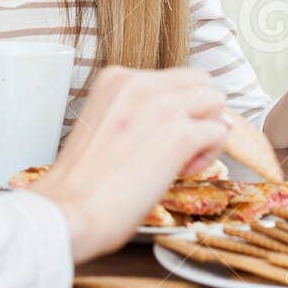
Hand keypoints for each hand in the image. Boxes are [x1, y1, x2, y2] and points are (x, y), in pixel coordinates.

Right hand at [31, 67, 228, 261]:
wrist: (68, 209)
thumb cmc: (82, 181)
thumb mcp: (103, 123)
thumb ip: (137, 112)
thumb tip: (183, 117)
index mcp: (117, 79)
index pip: (174, 78)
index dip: (176, 108)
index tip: (158, 136)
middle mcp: (139, 84)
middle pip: (201, 84)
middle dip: (199, 114)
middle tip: (177, 148)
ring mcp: (161, 107)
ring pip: (216, 104)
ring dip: (207, 133)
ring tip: (180, 161)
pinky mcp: (179, 135)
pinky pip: (219, 132)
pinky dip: (209, 155)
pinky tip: (181, 172)